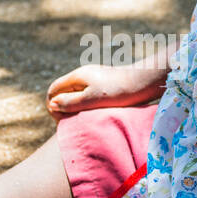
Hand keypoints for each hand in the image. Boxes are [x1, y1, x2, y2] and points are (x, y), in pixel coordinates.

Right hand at [45, 63, 163, 119]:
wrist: (144, 82)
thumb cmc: (118, 91)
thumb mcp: (92, 99)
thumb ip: (71, 102)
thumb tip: (52, 105)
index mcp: (77, 76)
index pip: (53, 90)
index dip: (53, 106)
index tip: (63, 119)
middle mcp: (82, 75)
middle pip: (62, 93)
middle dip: (62, 108)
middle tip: (73, 122)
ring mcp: (92, 79)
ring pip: (74, 95)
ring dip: (74, 108)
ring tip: (83, 120)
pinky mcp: (102, 85)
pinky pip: (85, 96)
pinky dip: (84, 106)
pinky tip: (94, 114)